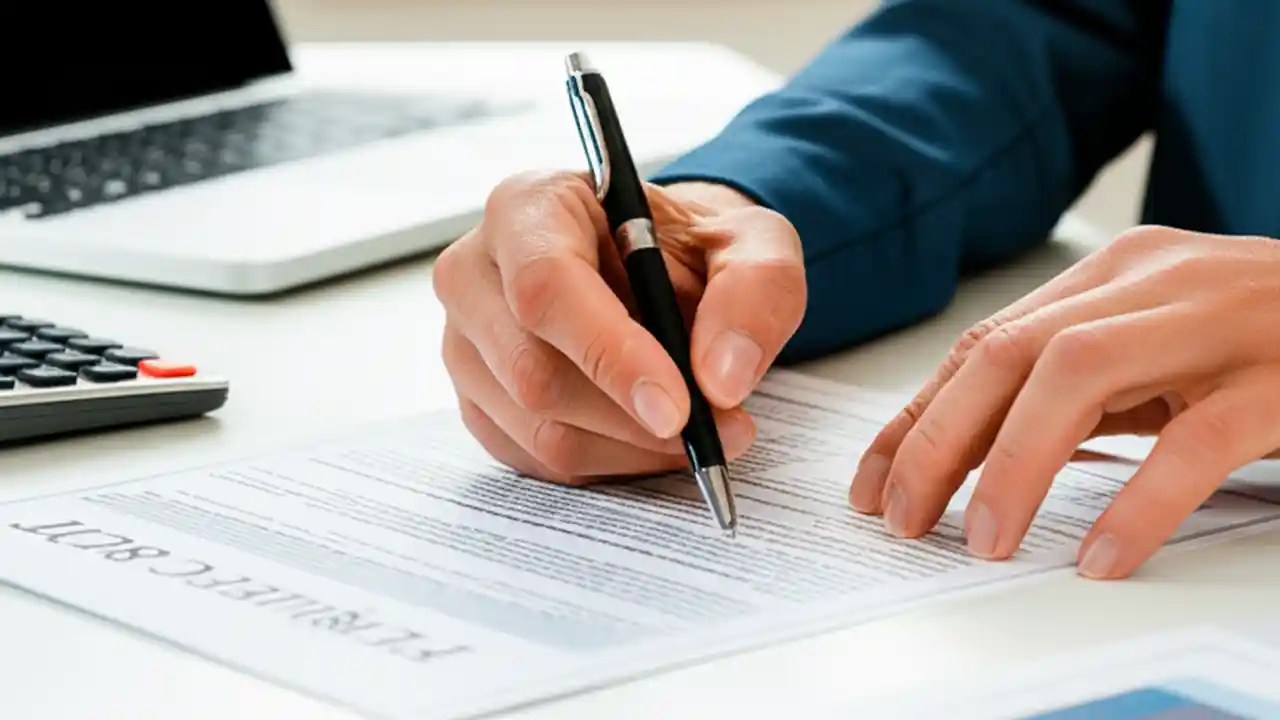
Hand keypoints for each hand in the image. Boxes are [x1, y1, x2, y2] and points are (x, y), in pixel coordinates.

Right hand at [434, 172, 805, 483]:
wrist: (663, 270)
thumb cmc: (694, 247)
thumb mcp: (753, 243)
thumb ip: (755, 291)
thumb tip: (722, 377)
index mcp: (529, 207)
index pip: (546, 286)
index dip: (609, 354)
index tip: (677, 407)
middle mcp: (477, 274)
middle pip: (534, 372)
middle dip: (635, 418)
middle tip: (721, 428)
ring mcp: (469, 345)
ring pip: (539, 428)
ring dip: (634, 448)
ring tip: (705, 432)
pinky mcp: (479, 403)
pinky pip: (539, 460)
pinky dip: (612, 463)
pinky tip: (655, 439)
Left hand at [849, 225, 1279, 578]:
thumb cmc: (1266, 341)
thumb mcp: (1159, 350)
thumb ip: (1080, 385)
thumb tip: (972, 450)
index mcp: (1116, 273)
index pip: (986, 344)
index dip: (917, 416)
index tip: (873, 480)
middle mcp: (1156, 280)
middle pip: (1009, 353)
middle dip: (938, 440)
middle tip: (902, 516)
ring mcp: (1222, 321)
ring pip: (1077, 375)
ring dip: (1011, 463)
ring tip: (981, 539)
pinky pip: (1194, 440)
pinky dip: (1136, 501)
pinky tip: (1099, 554)